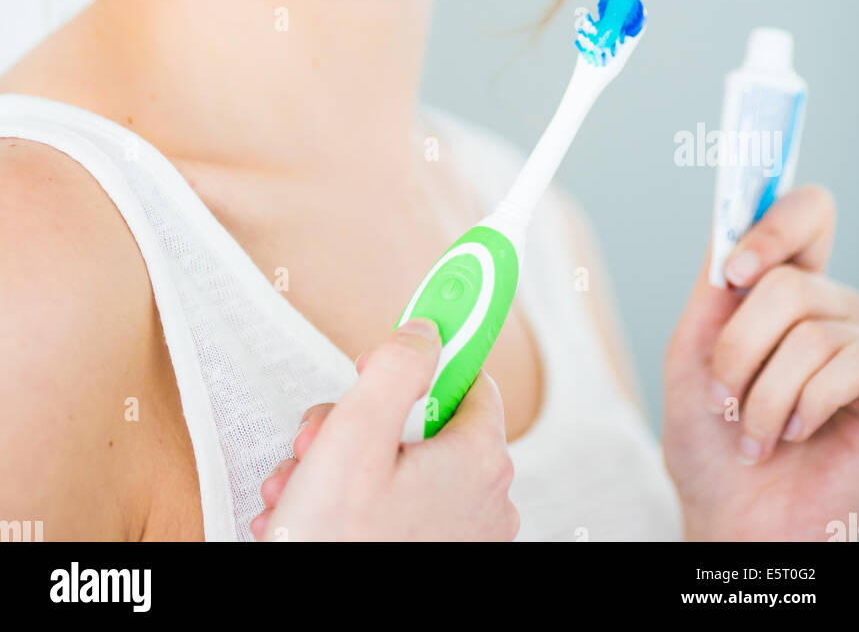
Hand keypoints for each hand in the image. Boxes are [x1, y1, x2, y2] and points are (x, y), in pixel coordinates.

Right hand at [250, 318, 518, 541]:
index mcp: (478, 456)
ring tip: (300, 492)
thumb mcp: (355, 434)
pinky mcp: (441, 557)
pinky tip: (310, 518)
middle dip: (357, 424)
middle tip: (315, 444)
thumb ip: (395, 366)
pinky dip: (355, 505)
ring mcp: (466, 535)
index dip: (422, 355)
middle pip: (421, 421)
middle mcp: (486, 496)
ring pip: (401, 466)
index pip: (468, 372)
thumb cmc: (336, 543)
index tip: (401, 336)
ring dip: (342, 467)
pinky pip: (400, 509)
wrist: (315, 629)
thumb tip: (427, 328)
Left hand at [663, 185, 858, 541]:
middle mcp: (830, 307)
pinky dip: (803, 407)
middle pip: (789, 283)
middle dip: (740, 346)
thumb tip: (730, 229)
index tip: (734, 268)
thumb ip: (713, 292)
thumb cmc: (709, 440)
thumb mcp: (691, 355)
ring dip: (763, 394)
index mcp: (783, 287)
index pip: (808, 214)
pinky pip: (846, 366)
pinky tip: (795, 435)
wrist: (732, 517)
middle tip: (724, 394)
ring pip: (809, 332)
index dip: (777, 224)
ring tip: (753, 433)